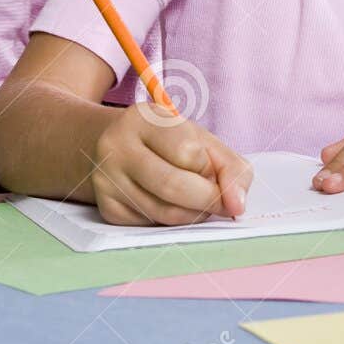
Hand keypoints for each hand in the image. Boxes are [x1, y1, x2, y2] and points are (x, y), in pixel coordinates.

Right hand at [92, 102, 252, 226]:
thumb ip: (231, 167)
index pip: (188, 152)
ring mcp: (106, 179)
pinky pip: (151, 225)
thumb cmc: (168, 143)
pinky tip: (171, 205)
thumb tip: (237, 206)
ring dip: (193, 214)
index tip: (211, 169)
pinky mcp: (107, 208)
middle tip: (219, 202)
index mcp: (143, 118)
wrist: (118, 148)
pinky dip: (172, 221)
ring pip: (164, 213)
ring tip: (197, 201)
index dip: (209, 168)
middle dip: (207, 200)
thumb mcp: (201, 140)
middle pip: (173, 186)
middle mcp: (117, 146)